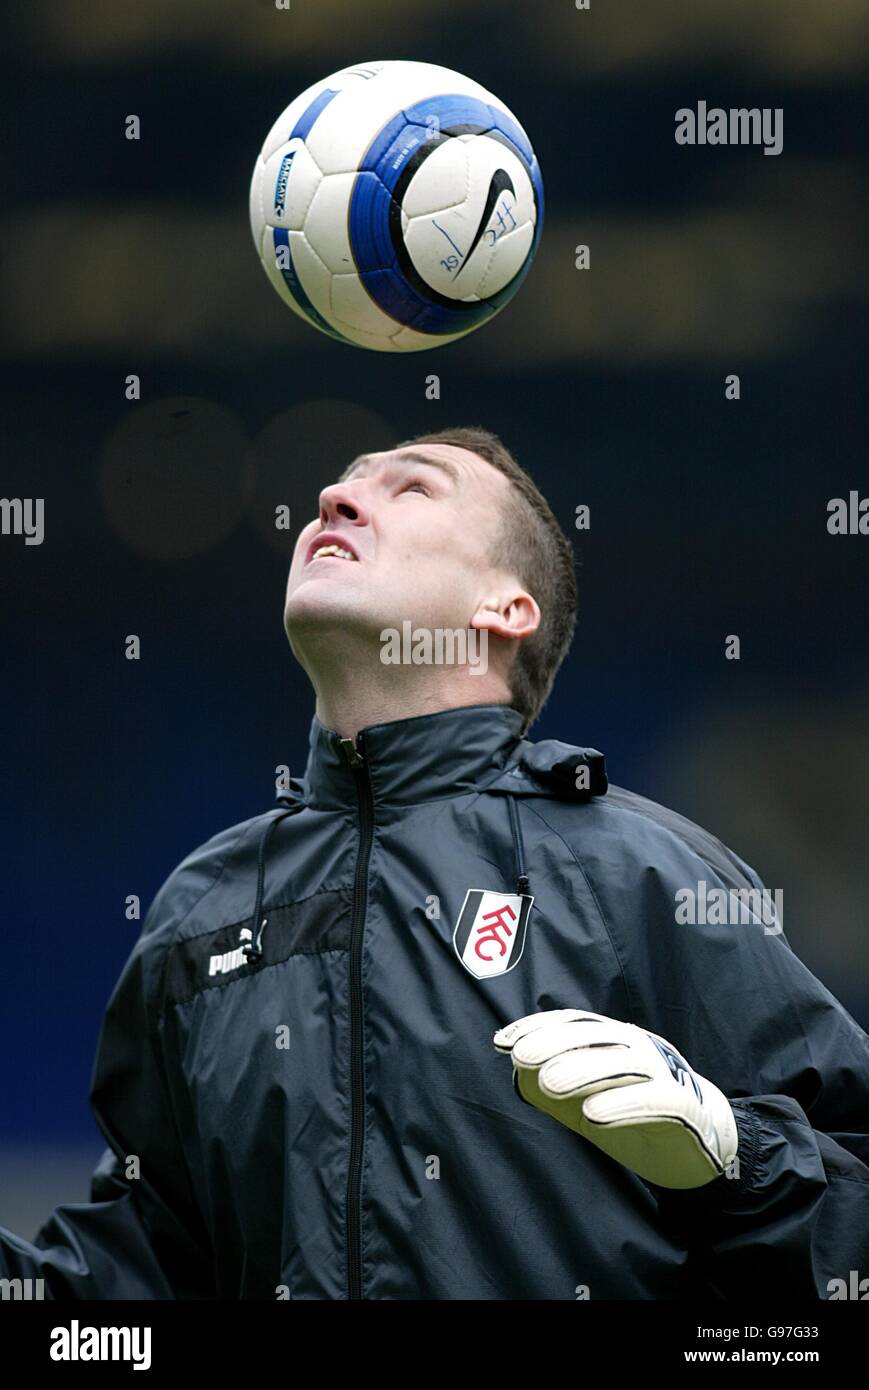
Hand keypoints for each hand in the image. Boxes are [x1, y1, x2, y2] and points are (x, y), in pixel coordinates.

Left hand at [493, 1009, 738, 1189]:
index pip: (575, 1024)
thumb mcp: (589, 1103)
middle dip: (555, 1043)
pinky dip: (624, 1104)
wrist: (706, 1140)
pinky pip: (657, 1100)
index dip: (539, 1027)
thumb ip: (558, 1091)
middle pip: (596, 1036)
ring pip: (623, 1063)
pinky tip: (593, 1114)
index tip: (503, 1041)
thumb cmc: (638, 1113)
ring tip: (548, 1083)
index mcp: (616, 1041)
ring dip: (583, 1070)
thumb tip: (518, 1078)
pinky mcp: (686, 1107)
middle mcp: (640, 1048)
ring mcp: (665, 1074)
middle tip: (521, 1057)